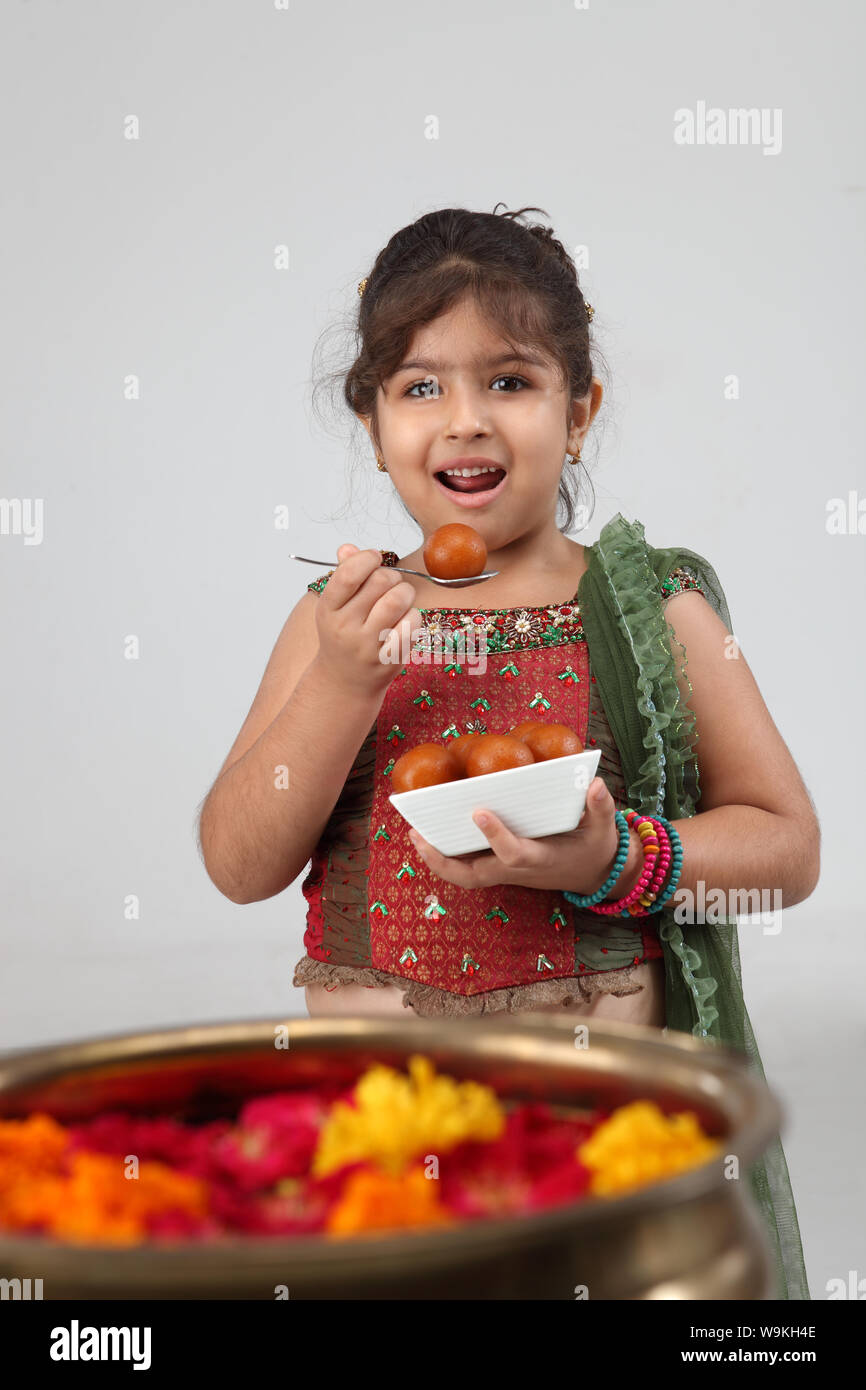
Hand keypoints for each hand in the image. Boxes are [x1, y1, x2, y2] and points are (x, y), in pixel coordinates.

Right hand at [313, 543, 424, 694]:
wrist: (344, 682)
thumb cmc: (343, 635)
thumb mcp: (335, 606)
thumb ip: (343, 574)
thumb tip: (348, 547)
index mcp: (328, 609)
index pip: (348, 574)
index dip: (367, 558)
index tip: (374, 558)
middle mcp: (344, 627)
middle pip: (380, 581)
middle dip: (391, 575)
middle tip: (390, 583)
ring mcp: (367, 646)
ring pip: (397, 600)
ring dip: (405, 592)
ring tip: (401, 598)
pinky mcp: (388, 660)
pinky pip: (411, 624)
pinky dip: (413, 616)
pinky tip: (405, 620)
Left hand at [407, 776, 636, 896]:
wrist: (595, 875)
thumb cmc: (596, 847)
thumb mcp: (605, 829)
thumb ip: (601, 808)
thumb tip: (596, 784)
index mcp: (541, 859)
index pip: (514, 853)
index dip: (495, 836)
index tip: (478, 812)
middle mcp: (518, 870)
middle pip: (474, 876)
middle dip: (444, 860)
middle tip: (418, 834)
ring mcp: (507, 872)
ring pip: (465, 876)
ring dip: (438, 859)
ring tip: (415, 832)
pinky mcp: (501, 868)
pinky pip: (468, 868)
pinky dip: (447, 856)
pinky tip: (431, 834)